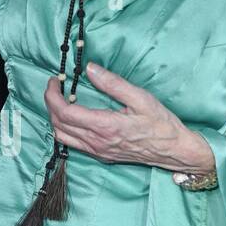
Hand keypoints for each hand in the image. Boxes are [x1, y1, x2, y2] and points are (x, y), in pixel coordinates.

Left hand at [44, 62, 225, 172]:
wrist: (174, 151)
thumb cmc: (161, 123)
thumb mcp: (140, 97)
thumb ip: (113, 83)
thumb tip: (90, 69)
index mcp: (105, 126)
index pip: (65, 112)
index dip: (53, 95)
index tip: (55, 81)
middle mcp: (97, 142)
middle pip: (58, 124)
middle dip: (51, 103)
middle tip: (56, 87)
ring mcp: (97, 151)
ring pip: (61, 136)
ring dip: (56, 117)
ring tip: (62, 100)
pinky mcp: (101, 156)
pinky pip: (73, 144)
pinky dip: (65, 128)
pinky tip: (74, 116)